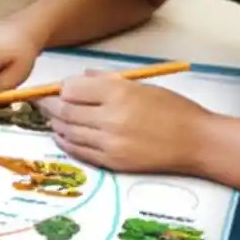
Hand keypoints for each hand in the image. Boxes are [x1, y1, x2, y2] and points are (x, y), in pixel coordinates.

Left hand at [37, 72, 212, 175]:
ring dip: (55, 123)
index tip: (59, 87)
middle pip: (65, 110)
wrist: (196, 142)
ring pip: (68, 131)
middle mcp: (110, 118)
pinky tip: (62, 135)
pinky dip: (66, 141)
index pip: (71, 89)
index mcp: (119, 94)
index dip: (61, 88)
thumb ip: (107, 80)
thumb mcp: (142, 85)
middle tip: (42, 101)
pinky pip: (78, 151)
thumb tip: (80, 77)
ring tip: (52, 117)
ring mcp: (110, 143)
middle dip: (49, 105)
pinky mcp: (112, 162)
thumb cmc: (173, 109)